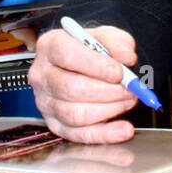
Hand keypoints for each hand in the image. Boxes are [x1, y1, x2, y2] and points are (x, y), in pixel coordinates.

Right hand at [28, 24, 137, 142]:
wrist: (80, 66)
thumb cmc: (89, 51)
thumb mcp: (104, 37)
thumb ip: (117, 42)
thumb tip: (127, 57)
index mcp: (50, 46)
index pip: (67, 56)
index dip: (96, 66)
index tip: (119, 72)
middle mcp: (42, 75)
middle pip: (70, 88)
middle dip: (107, 91)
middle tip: (129, 89)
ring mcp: (45, 102)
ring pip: (75, 115)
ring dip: (109, 110)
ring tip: (127, 100)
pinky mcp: (55, 124)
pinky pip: (79, 135)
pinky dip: (105, 134)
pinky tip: (123, 129)